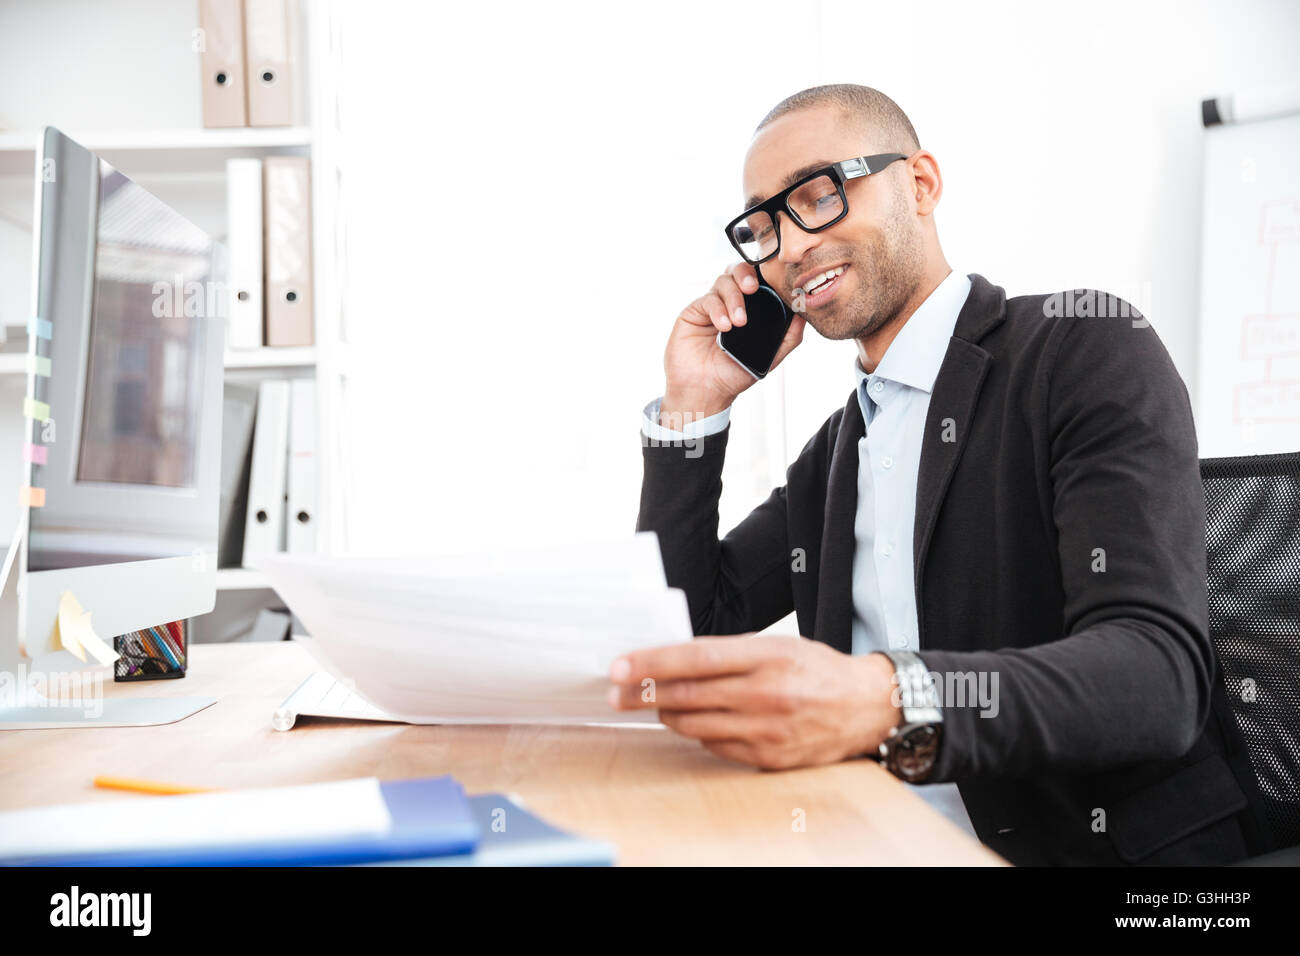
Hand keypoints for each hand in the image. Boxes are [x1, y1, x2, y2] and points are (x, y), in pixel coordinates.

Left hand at [608, 635, 900, 769]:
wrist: (865, 706)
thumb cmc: (817, 668)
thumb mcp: (776, 644)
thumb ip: (729, 652)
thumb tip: (674, 658)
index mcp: (766, 656)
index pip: (695, 659)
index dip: (652, 663)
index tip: (619, 666)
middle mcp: (765, 694)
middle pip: (687, 695)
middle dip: (643, 693)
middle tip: (615, 692)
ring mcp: (766, 730)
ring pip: (695, 725)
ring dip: (668, 714)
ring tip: (656, 703)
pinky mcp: (768, 758)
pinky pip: (716, 747)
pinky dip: (699, 733)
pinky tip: (695, 721)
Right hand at [659, 263, 805, 425]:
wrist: (706, 390)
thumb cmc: (733, 375)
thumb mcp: (769, 357)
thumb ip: (788, 336)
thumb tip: (804, 313)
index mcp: (751, 309)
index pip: (759, 282)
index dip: (766, 277)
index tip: (774, 285)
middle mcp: (731, 303)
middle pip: (739, 271)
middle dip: (747, 275)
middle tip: (752, 289)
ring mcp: (713, 306)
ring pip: (723, 281)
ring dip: (734, 297)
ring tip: (739, 322)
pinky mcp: (695, 311)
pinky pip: (708, 299)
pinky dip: (718, 310)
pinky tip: (724, 326)